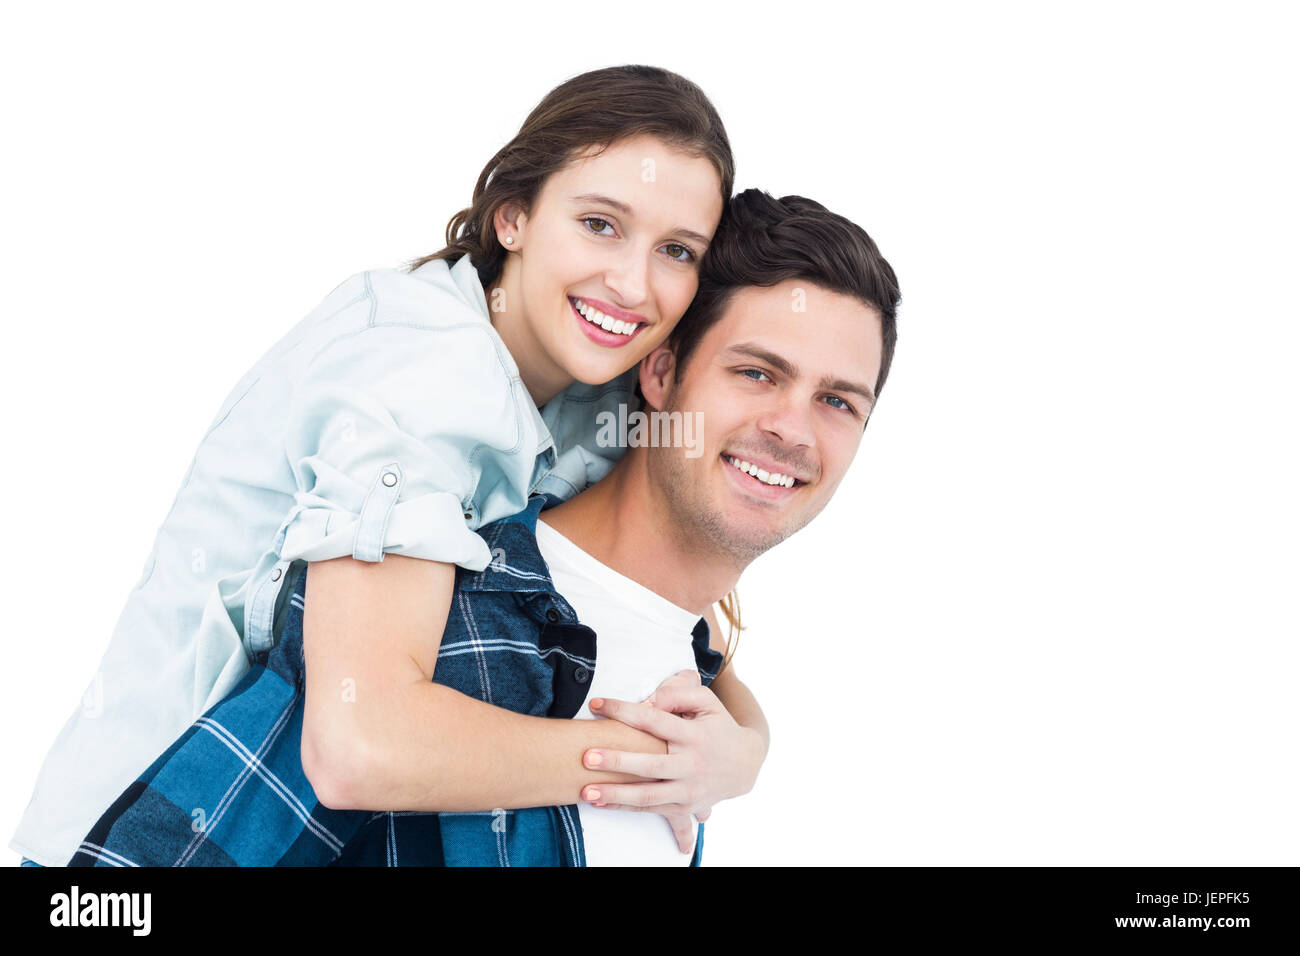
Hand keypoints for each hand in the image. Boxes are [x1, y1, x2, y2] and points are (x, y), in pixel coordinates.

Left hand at [579, 669, 763, 847]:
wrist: (744, 765)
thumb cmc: (717, 726)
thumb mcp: (707, 701)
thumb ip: (678, 693)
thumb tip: (648, 700)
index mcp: (694, 734)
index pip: (654, 720)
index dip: (624, 711)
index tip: (596, 704)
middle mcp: (691, 764)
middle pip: (650, 765)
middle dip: (617, 761)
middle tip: (587, 756)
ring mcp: (688, 789)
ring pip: (648, 796)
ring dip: (616, 794)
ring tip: (586, 790)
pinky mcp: (684, 806)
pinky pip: (650, 809)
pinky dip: (624, 807)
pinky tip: (600, 802)